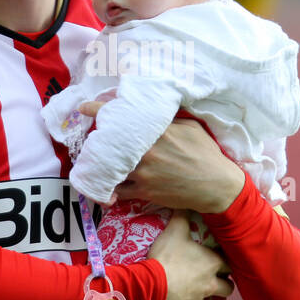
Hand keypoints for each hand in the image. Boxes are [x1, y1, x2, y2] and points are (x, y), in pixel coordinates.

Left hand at [79, 101, 245, 213]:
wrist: (216, 185)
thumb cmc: (205, 154)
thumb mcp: (190, 127)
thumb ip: (168, 119)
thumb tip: (152, 108)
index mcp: (156, 131)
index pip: (119, 116)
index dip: (96, 110)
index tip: (84, 107)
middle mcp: (145, 151)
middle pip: (108, 142)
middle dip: (95, 139)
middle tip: (90, 137)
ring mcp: (142, 173)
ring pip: (109, 167)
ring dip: (100, 164)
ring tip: (96, 160)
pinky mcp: (143, 191)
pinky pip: (117, 189)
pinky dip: (109, 187)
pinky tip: (106, 184)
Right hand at [148, 212, 232, 299]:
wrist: (152, 282)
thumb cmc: (165, 255)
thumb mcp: (173, 230)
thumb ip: (181, 216)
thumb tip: (184, 202)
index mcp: (212, 259)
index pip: (229, 258)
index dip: (227, 258)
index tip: (222, 257)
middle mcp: (212, 277)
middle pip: (230, 278)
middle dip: (227, 277)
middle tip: (220, 274)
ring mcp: (204, 293)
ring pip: (224, 294)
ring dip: (222, 293)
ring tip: (218, 291)